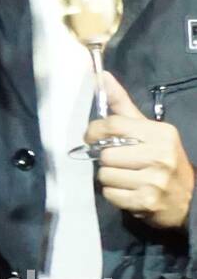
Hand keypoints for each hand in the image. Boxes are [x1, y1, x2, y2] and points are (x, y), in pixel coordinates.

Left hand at [88, 71, 195, 228]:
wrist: (186, 198)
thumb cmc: (162, 158)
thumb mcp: (148, 129)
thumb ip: (122, 105)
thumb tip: (100, 76)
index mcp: (160, 133)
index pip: (114, 125)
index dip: (95, 131)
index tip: (92, 137)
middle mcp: (160, 155)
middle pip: (107, 154)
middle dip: (105, 159)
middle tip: (117, 161)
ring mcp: (154, 180)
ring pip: (105, 175)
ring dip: (109, 178)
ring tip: (124, 177)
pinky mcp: (146, 201)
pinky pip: (110, 194)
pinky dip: (113, 194)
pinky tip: (128, 191)